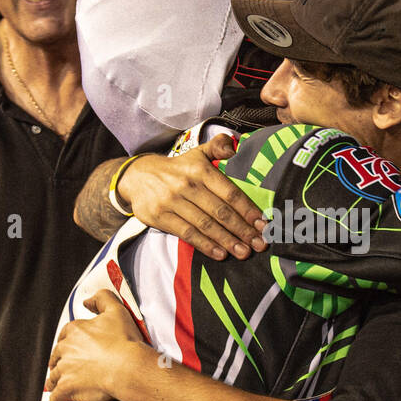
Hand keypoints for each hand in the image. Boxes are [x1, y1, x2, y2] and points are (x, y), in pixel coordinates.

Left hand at [44, 291, 148, 400]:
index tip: (72, 349)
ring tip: (55, 389)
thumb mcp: (117, 310)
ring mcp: (64, 370)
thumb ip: (102, 299)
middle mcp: (65, 349)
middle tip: (64, 369)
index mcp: (74, 330)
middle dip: (59, 362)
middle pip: (58, 357)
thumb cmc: (124, 339)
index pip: (66, 336)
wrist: (128, 366)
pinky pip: (55, 399)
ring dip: (54, 383)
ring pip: (54, 377)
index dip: (68, 343)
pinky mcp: (67, 389)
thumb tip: (87, 301)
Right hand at [120, 134, 268, 260]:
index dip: (248, 210)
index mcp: (200, 169)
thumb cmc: (177, 169)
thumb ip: (218, 147)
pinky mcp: (160, 217)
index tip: (263, 225)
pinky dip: (205, 245)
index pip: (229, 192)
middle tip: (260, 244)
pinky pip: (187, 234)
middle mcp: (187, 184)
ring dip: (227, 241)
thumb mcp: (197, 153)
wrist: (136, 176)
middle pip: (220, 211)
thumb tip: (235, 146)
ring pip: (205, 225)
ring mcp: (172, 202)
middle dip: (242, 230)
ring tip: (244, 253)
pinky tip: (220, 254)